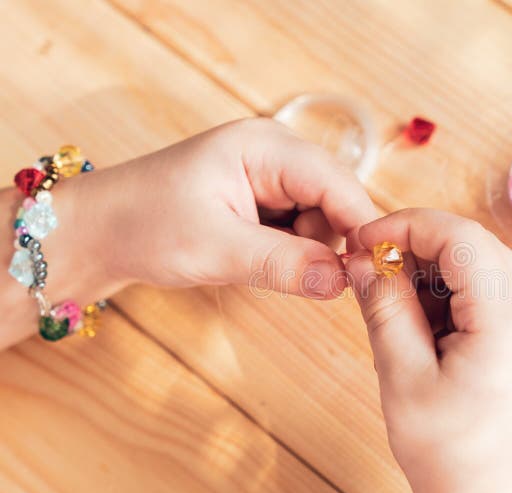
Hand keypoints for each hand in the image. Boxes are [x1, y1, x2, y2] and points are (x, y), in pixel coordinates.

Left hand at [1, 118, 377, 346]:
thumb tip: (344, 283)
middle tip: (300, 275)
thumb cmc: (142, 225)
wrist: (95, 233)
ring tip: (256, 261)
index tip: (373, 271)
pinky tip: (256, 258)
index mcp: (265, 146)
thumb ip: (285, 265)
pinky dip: (290, 251)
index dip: (360, 226)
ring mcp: (269, 176)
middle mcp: (274, 153)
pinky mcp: (261, 199)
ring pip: (321, 219)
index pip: (337, 183)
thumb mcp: (216, 248)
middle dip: (327, 242)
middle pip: (336, 200)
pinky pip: (299, 228)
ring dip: (306, 251)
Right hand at [345, 209, 511, 492]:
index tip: (363, 239)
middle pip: (474, 246)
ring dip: (434, 275)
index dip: (405, 226)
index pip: (459, 235)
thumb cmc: (449, 458)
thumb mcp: (403, 375)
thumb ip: (384, 305)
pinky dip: (454, 297)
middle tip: (371, 270)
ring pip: (482, 268)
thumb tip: (364, 257)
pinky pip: (492, 296)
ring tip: (396, 311)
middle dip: (418, 249)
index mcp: (510, 319)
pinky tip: (425, 328)